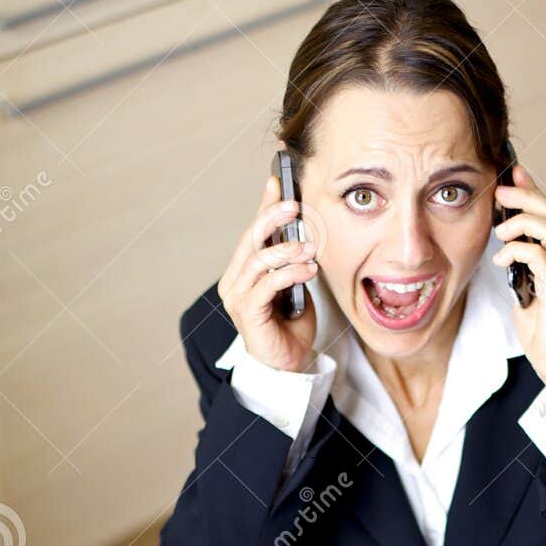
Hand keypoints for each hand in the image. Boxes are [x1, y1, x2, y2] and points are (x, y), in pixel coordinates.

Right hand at [217, 173, 318, 372]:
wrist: (288, 366)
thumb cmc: (291, 326)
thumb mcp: (295, 284)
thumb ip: (293, 260)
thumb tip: (305, 230)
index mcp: (244, 270)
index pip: (253, 230)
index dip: (265, 203)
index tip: (278, 179)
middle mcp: (235, 280)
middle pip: (251, 238)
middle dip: (272, 217)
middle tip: (295, 206)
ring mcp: (237, 296)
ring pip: (258, 259)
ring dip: (286, 249)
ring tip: (310, 249)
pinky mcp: (246, 312)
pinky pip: (267, 284)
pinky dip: (290, 272)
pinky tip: (309, 270)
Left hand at [493, 164, 545, 403]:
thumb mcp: (529, 292)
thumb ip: (524, 270)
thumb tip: (506, 252)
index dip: (534, 192)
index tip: (514, 175)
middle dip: (526, 196)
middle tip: (500, 192)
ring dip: (521, 222)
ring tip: (499, 230)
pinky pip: (539, 257)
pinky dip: (517, 251)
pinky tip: (503, 260)